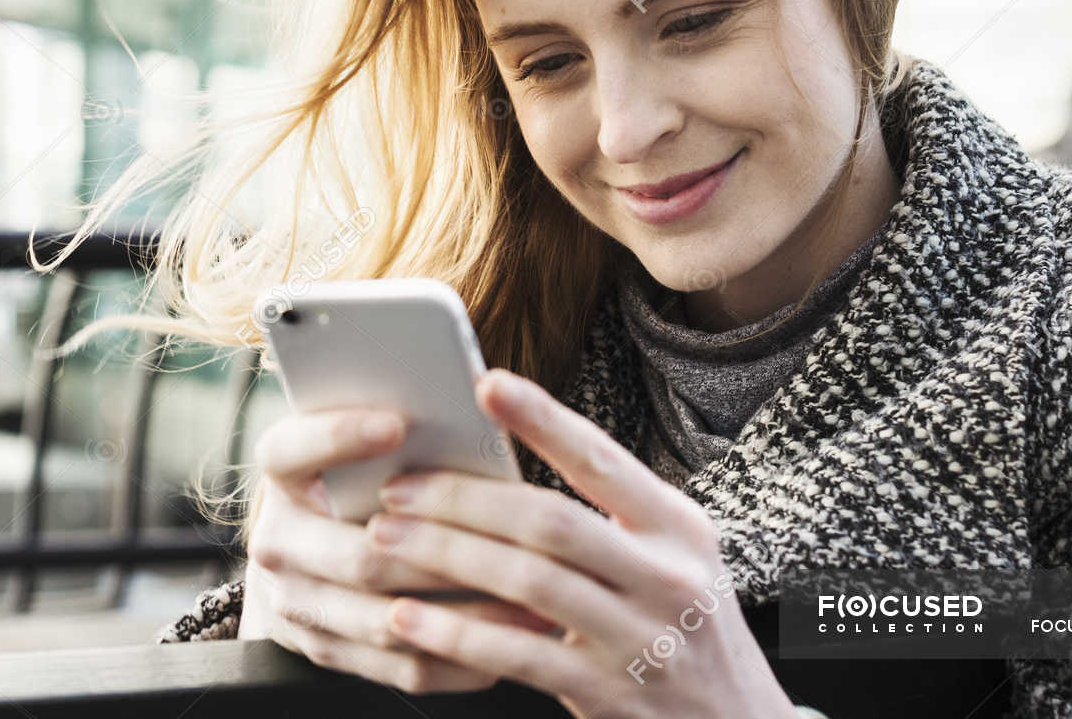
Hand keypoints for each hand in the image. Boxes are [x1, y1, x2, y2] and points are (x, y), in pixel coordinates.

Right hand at [239, 405, 559, 692]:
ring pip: (385, 620)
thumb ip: (399, 431)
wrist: (304, 547)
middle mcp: (276, 539)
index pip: (292, 448)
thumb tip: (477, 407)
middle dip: (438, 553)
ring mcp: (296, 603)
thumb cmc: (358, 476)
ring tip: (530, 600)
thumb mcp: (359, 444)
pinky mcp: (326, 650)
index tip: (397, 422)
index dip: (340, 436)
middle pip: (358, 554)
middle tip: (508, 544)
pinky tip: (510, 640)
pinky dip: (461, 659)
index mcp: (282, 471)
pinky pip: (401, 667)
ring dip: (464, 614)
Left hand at [363, 369, 796, 718]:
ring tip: (387, 539)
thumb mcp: (673, 557)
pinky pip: (517, 657)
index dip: (543, 420)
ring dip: (446, 556)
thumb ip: (607, 516)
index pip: (602, 460)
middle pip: (550, 521)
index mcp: (678, 527)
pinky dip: (455, 634)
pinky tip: (408, 620)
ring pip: (527, 583)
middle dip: (463, 499)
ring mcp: (640, 640)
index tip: (487, 384)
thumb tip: (500, 462)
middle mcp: (666, 577)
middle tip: (398, 487)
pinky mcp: (608, 694)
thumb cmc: (684, 624)